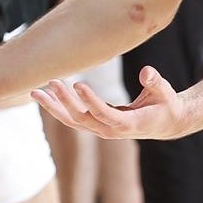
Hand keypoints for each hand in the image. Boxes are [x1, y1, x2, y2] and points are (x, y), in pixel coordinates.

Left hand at [32, 65, 189, 139]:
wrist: (165, 123)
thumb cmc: (166, 104)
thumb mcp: (165, 92)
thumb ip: (156, 82)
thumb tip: (146, 72)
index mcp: (129, 124)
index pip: (106, 114)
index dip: (91, 102)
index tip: (78, 84)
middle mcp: (111, 130)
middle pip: (83, 119)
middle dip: (66, 102)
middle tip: (52, 82)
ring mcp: (101, 129)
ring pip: (72, 121)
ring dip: (54, 107)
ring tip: (36, 92)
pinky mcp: (96, 124)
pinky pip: (73, 118)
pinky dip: (58, 107)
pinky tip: (45, 95)